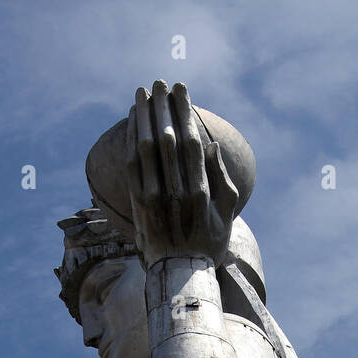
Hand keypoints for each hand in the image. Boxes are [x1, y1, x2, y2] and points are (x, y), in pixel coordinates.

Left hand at [125, 80, 238, 268]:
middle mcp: (176, 192)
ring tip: (142, 93)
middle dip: (162, 107)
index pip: (189, 140)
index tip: (180, 89)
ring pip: (146, 148)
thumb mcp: (226, 213)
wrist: (180, 275)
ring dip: (144, 117)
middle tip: (158, 82)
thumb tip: (210, 145)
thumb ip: (220, 178)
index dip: (183, 112)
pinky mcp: (138, 204)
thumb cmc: (208, 243)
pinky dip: (131, 139)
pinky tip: (133, 122)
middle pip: (166, 139)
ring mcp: (154, 198)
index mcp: (200, 190)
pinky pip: (132, 165)